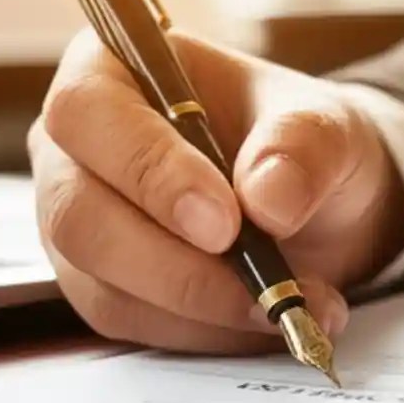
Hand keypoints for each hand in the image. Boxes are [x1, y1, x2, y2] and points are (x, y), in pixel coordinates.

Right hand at [27, 28, 403, 352]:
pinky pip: (133, 324)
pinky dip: (206, 332)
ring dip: (203, 308)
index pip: (88, 112)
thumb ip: (304, 147)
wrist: (319, 205)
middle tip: (260, 286)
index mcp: (110, 70)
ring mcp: (79, 222)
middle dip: (174, 263)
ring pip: (104, 284)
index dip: (148, 170)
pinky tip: (264, 321)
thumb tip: (268, 200)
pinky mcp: (100, 286)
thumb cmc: (303, 145)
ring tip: (292, 305)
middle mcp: (75, 149)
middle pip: (79, 214)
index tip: (225, 222)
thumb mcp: (328, 127)